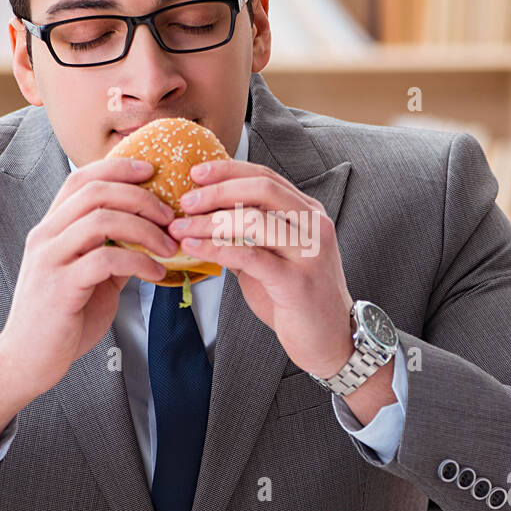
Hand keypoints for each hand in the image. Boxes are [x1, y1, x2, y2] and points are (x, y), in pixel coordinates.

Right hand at [0, 157, 176, 445]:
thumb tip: (148, 238)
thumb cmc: (61, 319)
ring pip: (101, 220)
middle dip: (140, 197)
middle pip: (95, 192)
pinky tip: (157, 275)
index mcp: (51, 229)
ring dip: (145, 229)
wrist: (27, 361)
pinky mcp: (60, 287)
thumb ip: (111, 253)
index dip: (117, 168)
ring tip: (169, 247)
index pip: (81, 180)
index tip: (152, 170)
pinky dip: (139, 262)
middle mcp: (46, 237)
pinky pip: (106, 260)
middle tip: (170, 215)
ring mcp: (50, 260)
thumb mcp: (89, 278)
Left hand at [167, 159, 354, 377]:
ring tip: (181, 229)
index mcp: (309, 213)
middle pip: (261, 189)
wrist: (330, 339)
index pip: (266, 177)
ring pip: (254, 220)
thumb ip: (247, 237)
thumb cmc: (297, 298)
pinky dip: (216, 248)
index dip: (228, 170)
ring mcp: (309, 252)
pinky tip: (194, 248)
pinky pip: (249, 256)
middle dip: (217, 191)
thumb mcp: (272, 258)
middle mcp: (314, 226)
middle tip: (185, 202)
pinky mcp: (296, 281)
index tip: (196, 173)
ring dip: (209, 222)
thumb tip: (203, 219)